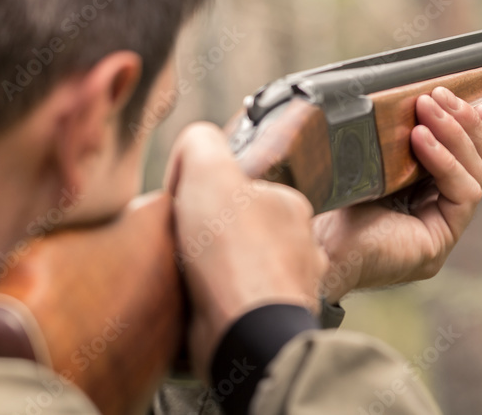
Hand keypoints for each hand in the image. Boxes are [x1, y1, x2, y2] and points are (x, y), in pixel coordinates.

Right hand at [165, 122, 327, 378]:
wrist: (246, 335)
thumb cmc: (234, 254)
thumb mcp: (209, 171)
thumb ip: (201, 144)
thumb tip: (192, 148)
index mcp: (290, 206)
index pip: (244, 188)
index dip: (208, 194)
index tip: (187, 207)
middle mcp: (299, 247)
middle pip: (242, 230)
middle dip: (210, 236)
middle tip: (182, 243)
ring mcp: (289, 290)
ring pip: (241, 271)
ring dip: (213, 275)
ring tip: (185, 277)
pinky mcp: (271, 327)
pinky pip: (238, 308)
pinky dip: (216, 308)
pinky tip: (196, 307)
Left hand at [311, 87, 481, 302]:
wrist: (310, 240)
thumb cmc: (328, 202)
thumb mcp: (368, 160)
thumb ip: (393, 138)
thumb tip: (411, 97)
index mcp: (424, 196)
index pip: (470, 160)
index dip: (471, 127)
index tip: (454, 96)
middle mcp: (438, 214)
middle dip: (464, 124)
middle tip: (439, 96)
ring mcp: (442, 230)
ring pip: (480, 176)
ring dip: (456, 134)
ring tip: (428, 108)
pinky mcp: (439, 241)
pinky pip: (464, 193)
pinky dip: (445, 160)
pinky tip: (421, 138)